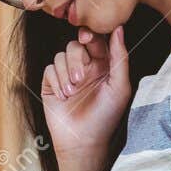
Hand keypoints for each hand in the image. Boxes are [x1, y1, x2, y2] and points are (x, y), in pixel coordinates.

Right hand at [41, 26, 131, 169]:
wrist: (83, 141)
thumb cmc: (106, 116)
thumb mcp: (119, 86)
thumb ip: (120, 57)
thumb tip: (119, 29)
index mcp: (103, 64)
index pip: (95, 40)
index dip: (90, 35)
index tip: (87, 39)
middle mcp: (85, 66)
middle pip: (75, 45)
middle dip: (76, 59)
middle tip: (80, 79)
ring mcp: (67, 74)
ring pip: (61, 55)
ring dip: (66, 72)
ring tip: (73, 92)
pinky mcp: (51, 83)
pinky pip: (50, 69)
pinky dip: (56, 81)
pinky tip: (63, 96)